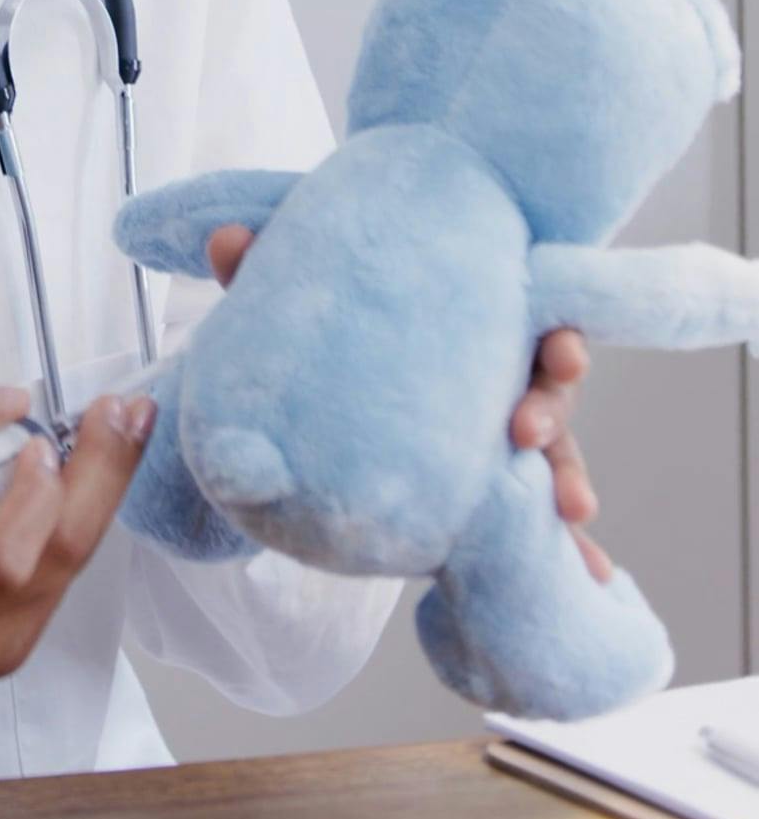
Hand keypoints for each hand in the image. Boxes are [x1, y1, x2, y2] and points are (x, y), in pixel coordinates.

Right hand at [0, 375, 157, 681]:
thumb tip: (11, 402)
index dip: (33, 501)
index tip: (41, 440)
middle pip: (55, 559)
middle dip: (99, 477)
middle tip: (124, 412)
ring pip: (68, 569)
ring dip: (98, 494)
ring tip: (120, 430)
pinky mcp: (11, 647)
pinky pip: (61, 580)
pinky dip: (76, 522)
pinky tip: (86, 477)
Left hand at [203, 227, 611, 583]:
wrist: (316, 372)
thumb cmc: (328, 318)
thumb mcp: (299, 298)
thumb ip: (265, 272)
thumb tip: (225, 241)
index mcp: (472, 316)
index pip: (531, 317)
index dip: (555, 335)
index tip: (562, 350)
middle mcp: (495, 371)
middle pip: (547, 386)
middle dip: (550, 407)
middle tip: (526, 432)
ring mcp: (492, 431)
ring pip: (548, 453)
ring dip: (567, 481)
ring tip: (573, 515)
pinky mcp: (479, 483)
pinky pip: (528, 514)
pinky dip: (567, 543)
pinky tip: (593, 577)